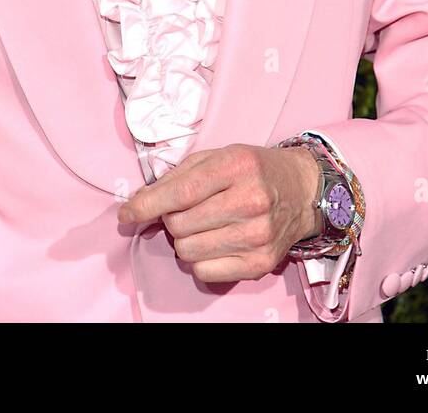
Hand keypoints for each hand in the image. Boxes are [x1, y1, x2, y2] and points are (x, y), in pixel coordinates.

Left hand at [117, 143, 321, 282]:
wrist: (301, 190)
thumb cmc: (252, 169)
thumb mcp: (218, 156)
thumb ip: (178, 176)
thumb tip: (139, 201)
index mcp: (236, 167)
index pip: (180, 193)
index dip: (146, 205)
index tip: (126, 213)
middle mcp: (250, 201)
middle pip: (180, 225)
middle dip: (170, 219)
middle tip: (183, 210)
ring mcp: (257, 236)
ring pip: (188, 252)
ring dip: (184, 239)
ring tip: (201, 224)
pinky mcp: (260, 263)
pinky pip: (205, 272)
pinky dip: (199, 259)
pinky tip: (213, 242)